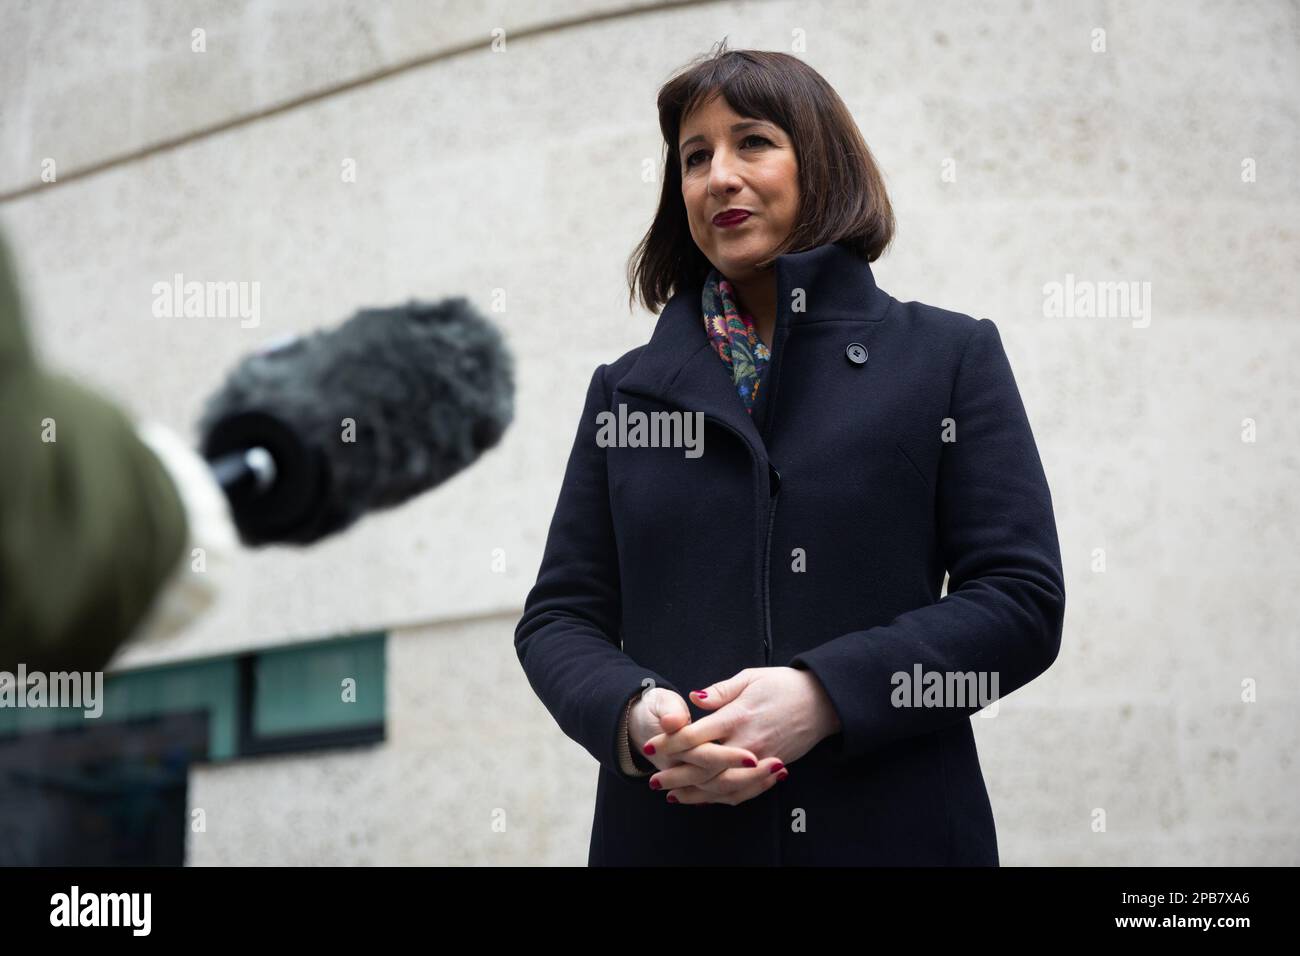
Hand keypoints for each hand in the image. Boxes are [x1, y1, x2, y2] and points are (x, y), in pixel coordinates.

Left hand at [644, 667, 841, 805]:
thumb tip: (694, 699)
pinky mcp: (771, 769)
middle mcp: (747, 742)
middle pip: (703, 767)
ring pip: (721, 785)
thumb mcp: (750, 678)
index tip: (651, 747)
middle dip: (676, 775)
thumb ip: (720, 691)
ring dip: (695, 793)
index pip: (695, 736)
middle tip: (654, 781)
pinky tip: (706, 799)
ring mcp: (760, 759)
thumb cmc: (783, 685)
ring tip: (673, 795)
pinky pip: (744, 791)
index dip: (670, 743)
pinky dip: (722, 798)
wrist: (821, 702)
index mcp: (737, 716)